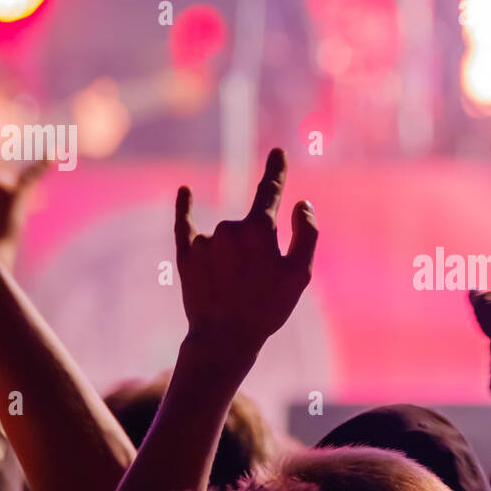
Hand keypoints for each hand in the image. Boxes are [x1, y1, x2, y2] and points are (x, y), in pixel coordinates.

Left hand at [174, 148, 316, 371]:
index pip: (270, 191)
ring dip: (235, 256)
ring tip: (237, 290)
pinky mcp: (186, 253)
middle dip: (259, 247)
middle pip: (250, 226)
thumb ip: (306, 234)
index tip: (277, 152)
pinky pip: (185, 224)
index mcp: (259, 229)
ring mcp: (205, 239)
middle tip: (261, 284)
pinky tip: (184, 191)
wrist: (223, 339)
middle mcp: (229, 227)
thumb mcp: (299, 274)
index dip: (276, 170)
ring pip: (227, 238)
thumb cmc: (267, 308)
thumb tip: (301, 204)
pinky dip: (185, 207)